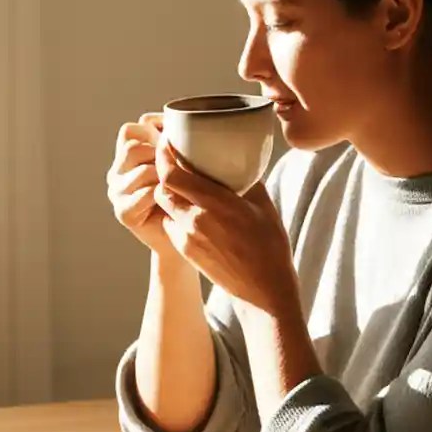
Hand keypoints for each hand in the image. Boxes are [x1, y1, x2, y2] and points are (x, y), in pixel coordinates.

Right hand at [106, 113, 176, 256]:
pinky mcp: (122, 211)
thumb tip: (189, 120)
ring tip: (179, 186)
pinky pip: (144, 194)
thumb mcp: (184, 162)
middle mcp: (117, 171)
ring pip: (141, 170)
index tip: (175, 142)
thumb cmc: (189, 195)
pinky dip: (162, 195)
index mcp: (128, 155)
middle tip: (180, 169)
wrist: (187, 237)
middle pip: (132, 146)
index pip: (130, 130)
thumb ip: (177, 142)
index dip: (153, 131)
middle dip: (159, 155)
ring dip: (163, 176)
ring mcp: (116, 192)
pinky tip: (173, 200)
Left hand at [153, 141, 299, 315]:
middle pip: (162, 187)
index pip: (172, 174)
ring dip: (169, 192)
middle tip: (174, 159)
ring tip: (183, 185)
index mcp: (215, 204)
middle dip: (164, 171)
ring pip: (164, 205)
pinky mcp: (185, 250)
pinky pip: (171, 223)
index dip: (165, 155)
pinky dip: (175, 212)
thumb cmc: (269, 247)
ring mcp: (187, 237)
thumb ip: (246, 181)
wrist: (263, 291)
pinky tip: (190, 210)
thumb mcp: (264, 206)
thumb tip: (238, 160)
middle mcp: (195, 219)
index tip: (168, 141)